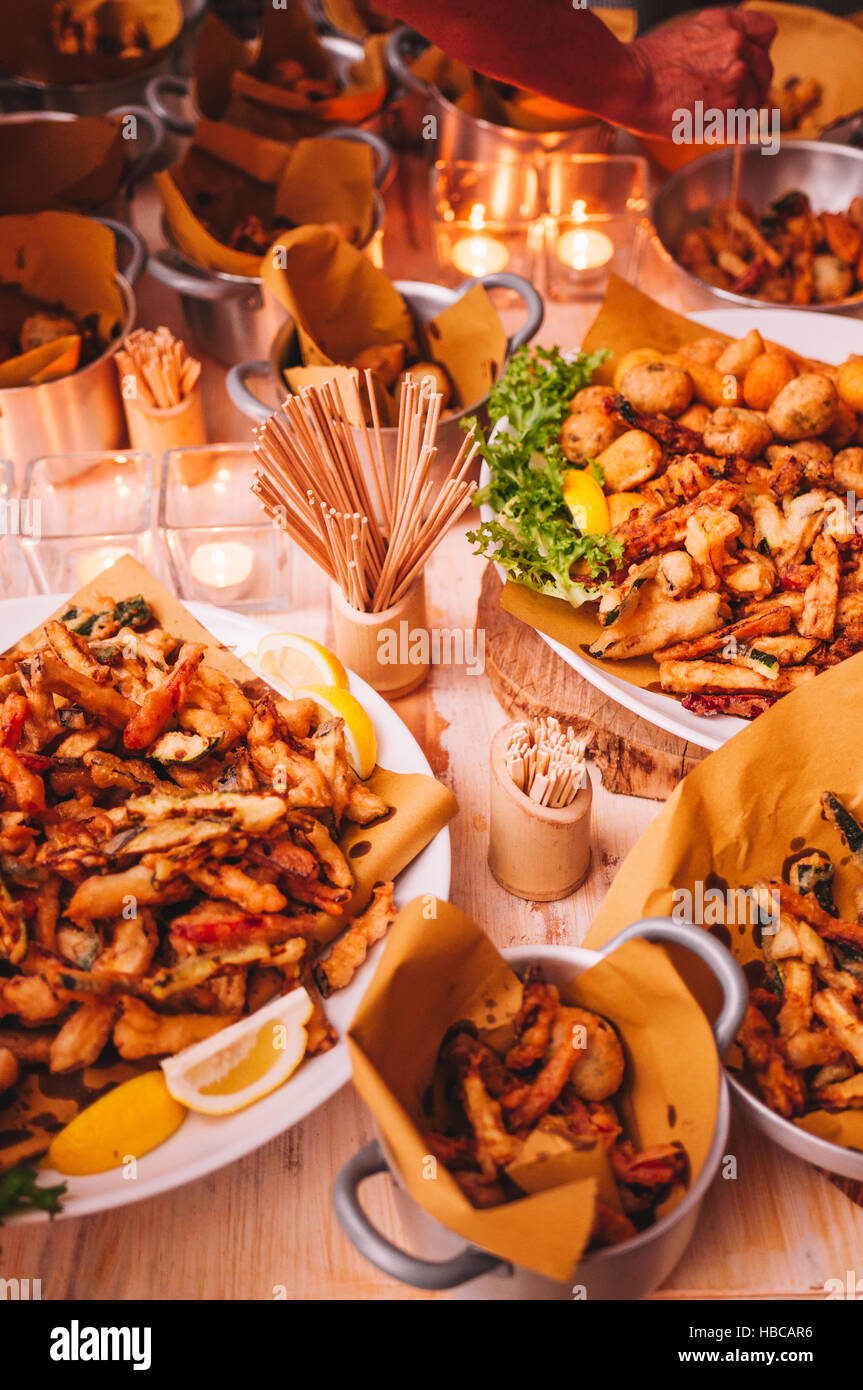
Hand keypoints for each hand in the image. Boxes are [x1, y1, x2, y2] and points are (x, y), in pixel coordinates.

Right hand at [610, 8, 776, 138]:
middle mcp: (737, 47)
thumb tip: (728, 66)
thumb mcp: (688, 35)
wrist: (628, 82)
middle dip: (751, 86)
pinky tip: (706, 125)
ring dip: (738, 112)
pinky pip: (742, 126)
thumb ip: (716, 45)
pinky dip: (726, 130)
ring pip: (756, 101)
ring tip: (709, 114)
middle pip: (765, 70)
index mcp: (727, 24)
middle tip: (728, 99)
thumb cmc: (645, 65)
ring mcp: (735, 78)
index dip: (758, 50)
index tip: (748, 65)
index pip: (767, 32)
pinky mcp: (728, 109)